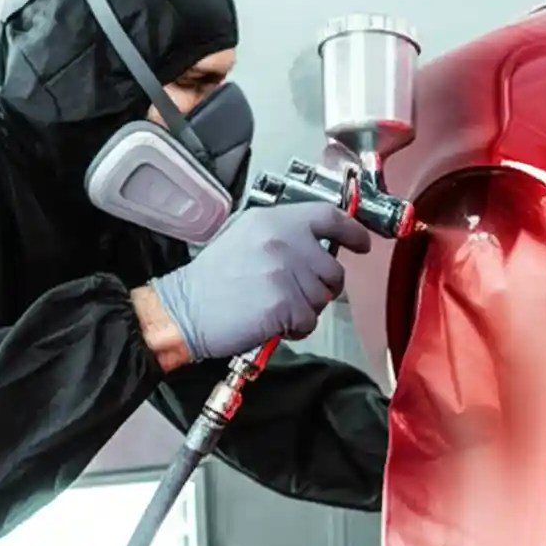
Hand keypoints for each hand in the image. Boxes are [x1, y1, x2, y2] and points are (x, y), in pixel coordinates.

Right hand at [149, 201, 371, 361]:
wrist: (184, 309)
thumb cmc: (214, 280)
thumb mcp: (246, 237)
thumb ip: (284, 236)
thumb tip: (320, 247)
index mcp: (274, 221)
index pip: (328, 217)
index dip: (352, 231)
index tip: (361, 243)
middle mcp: (283, 242)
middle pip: (333, 269)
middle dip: (323, 287)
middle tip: (297, 294)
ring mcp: (284, 272)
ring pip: (323, 298)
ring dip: (306, 309)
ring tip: (275, 306)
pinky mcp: (283, 303)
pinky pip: (309, 321)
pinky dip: (296, 328)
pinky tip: (273, 323)